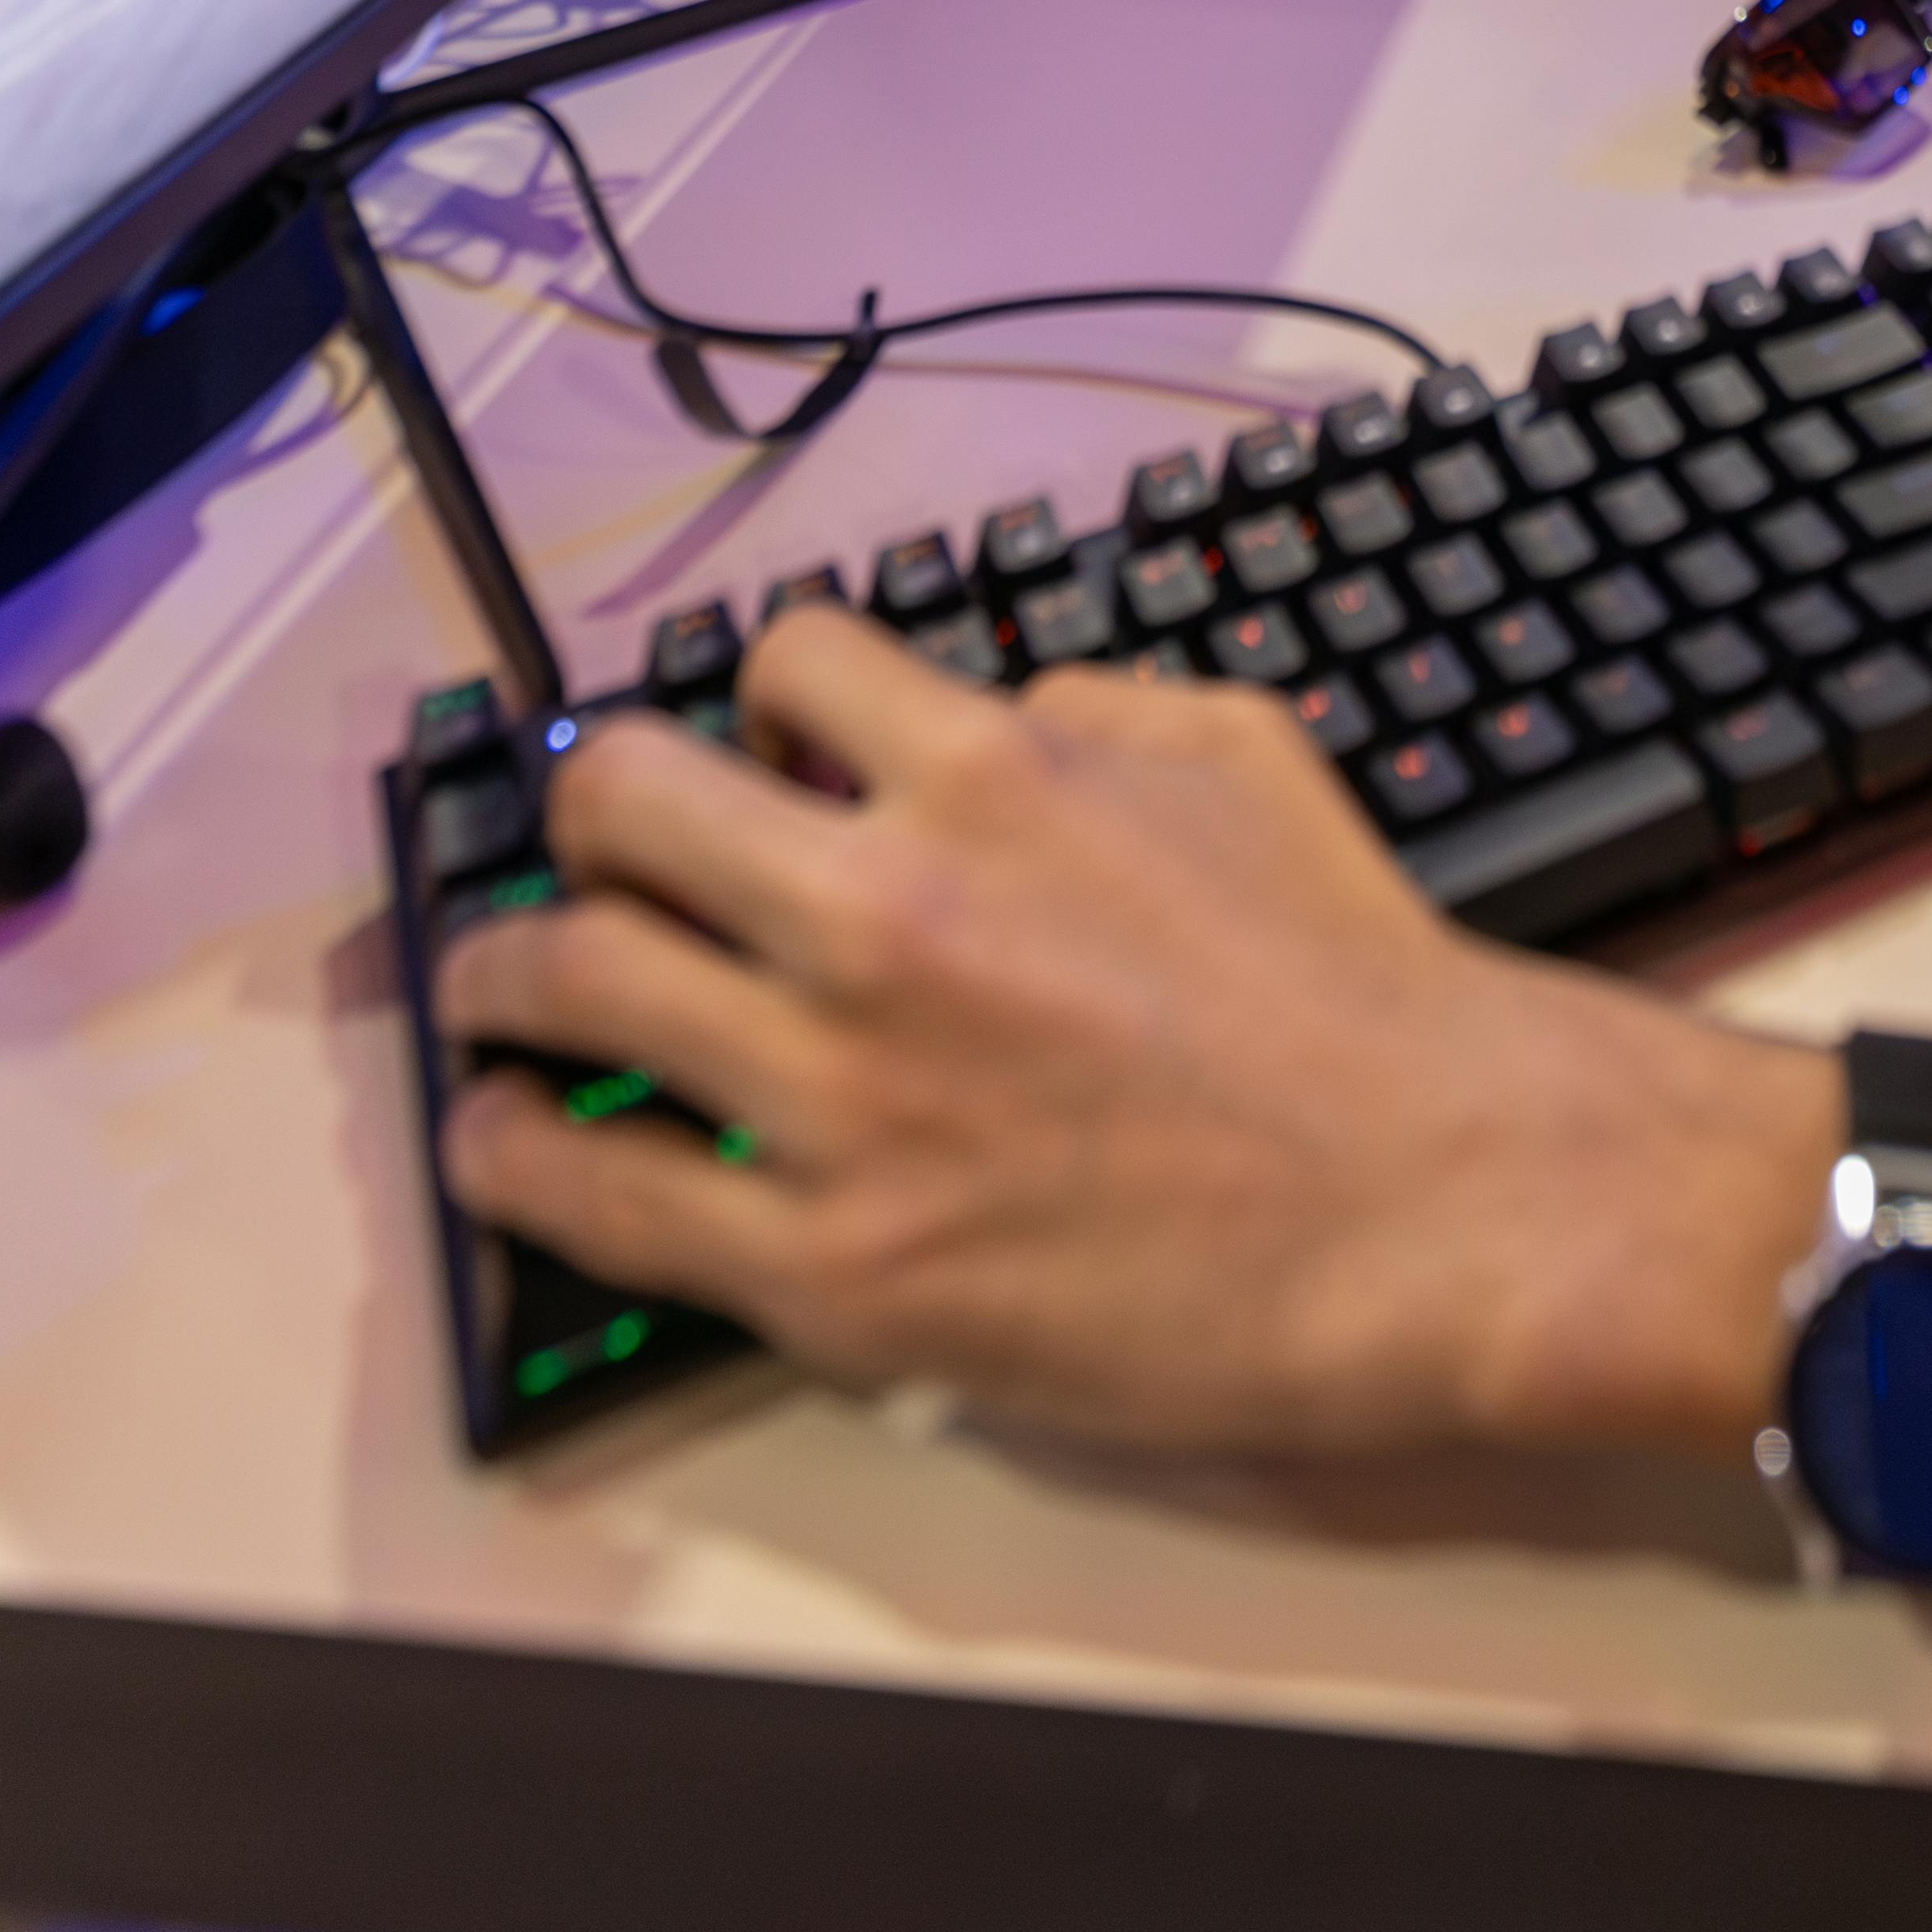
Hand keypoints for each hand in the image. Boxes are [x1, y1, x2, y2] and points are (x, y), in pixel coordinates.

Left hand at [435, 613, 1828, 1455]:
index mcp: (993, 776)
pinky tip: (505, 1138)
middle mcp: (889, 912)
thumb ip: (1088, 702)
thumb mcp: (1240, 753)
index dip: (746, 698)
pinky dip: (519, 1155)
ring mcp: (844, 1093)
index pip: (779, 667)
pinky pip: (600, 1196)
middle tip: (584, 848)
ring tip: (494, 990)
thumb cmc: (1357, 989)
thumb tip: (989, 705)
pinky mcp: (833, 1264)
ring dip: (506, 974)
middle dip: (588, 810)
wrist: (1437, 1198)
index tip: (733, 745)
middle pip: (622, 801)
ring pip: (572, 983)